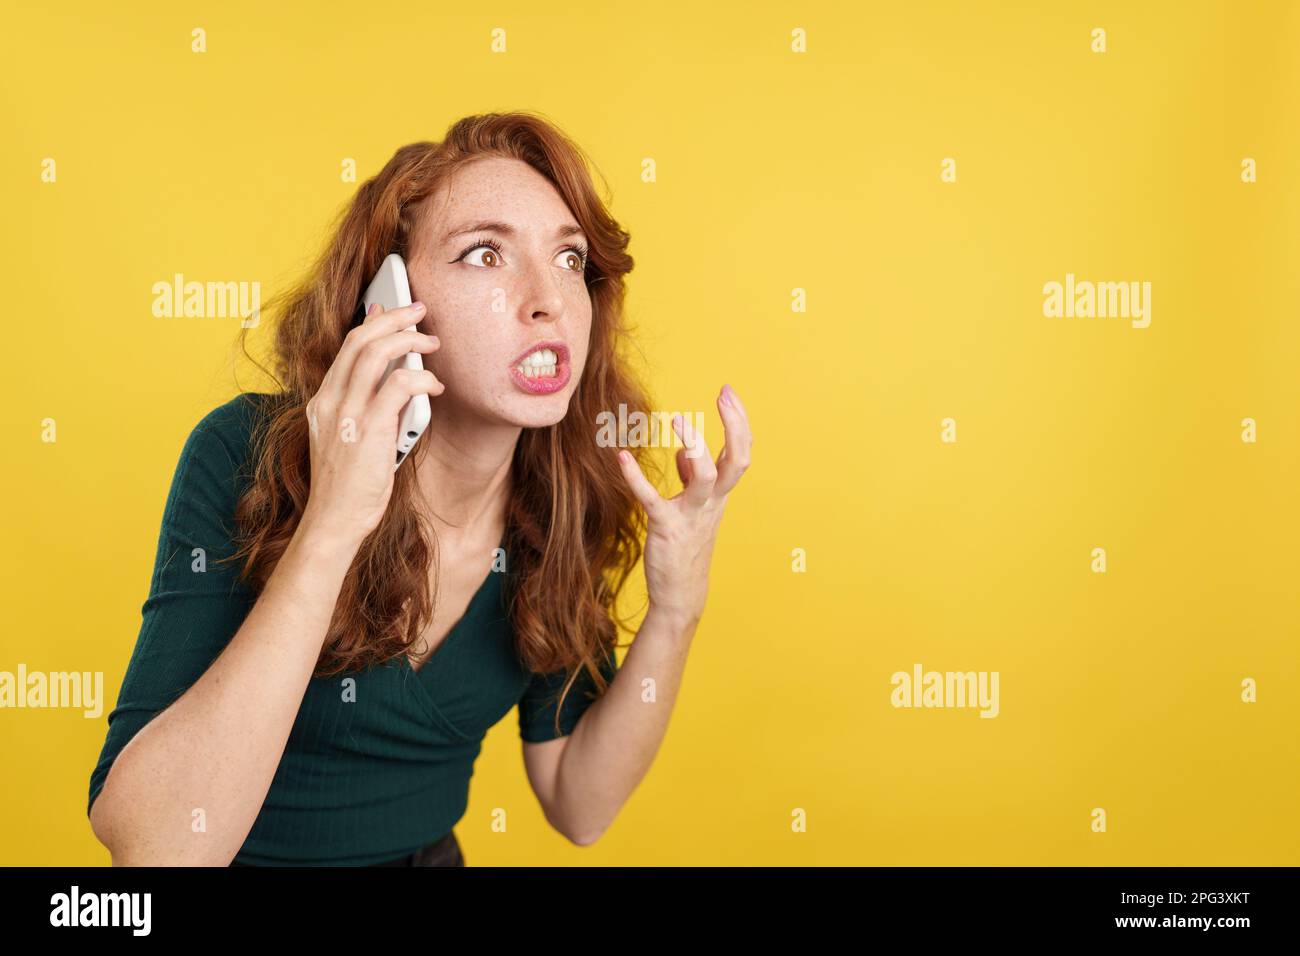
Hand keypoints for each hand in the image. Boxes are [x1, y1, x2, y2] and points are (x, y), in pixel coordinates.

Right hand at [300, 301, 443, 547]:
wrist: (334, 520)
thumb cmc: (348, 487)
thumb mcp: (349, 439)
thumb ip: (365, 408)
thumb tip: (395, 380)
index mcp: (322, 402)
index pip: (347, 347)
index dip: (373, 322)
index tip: (392, 310)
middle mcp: (330, 401)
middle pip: (360, 339)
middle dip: (393, 318)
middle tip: (419, 312)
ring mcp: (347, 414)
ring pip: (377, 353)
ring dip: (409, 340)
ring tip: (431, 341)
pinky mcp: (369, 429)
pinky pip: (398, 385)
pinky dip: (421, 378)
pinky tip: (434, 386)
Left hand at [615, 384, 751, 629]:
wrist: (680, 593)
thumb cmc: (686, 547)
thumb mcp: (694, 509)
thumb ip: (690, 478)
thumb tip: (681, 450)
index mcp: (720, 495)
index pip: (741, 452)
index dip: (739, 422)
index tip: (728, 393)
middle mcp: (712, 502)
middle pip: (738, 460)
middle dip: (735, 425)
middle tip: (723, 395)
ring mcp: (691, 515)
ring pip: (707, 476)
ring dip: (695, 445)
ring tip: (678, 419)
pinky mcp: (666, 528)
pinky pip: (652, 499)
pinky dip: (636, 477)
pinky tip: (621, 458)